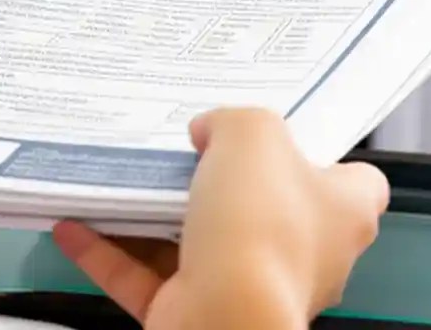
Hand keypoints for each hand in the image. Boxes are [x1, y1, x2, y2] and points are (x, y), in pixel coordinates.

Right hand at [53, 109, 389, 328]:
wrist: (226, 316)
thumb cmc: (262, 230)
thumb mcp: (255, 132)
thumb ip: (235, 119)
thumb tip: (212, 130)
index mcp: (341, 214)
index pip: (354, 183)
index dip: (321, 155)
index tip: (281, 134)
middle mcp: (302, 256)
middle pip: (263, 208)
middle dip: (219, 182)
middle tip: (185, 152)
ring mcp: (248, 288)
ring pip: (196, 243)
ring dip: (153, 215)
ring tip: (121, 180)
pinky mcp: (196, 314)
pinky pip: (146, 279)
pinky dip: (110, 253)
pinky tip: (77, 225)